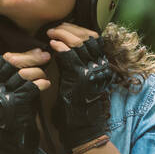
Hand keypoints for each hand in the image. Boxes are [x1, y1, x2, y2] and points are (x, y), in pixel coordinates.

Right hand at [0, 48, 51, 153]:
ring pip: (22, 73)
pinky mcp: (12, 107)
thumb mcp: (15, 94)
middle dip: (31, 57)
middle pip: (12, 61)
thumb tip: (35, 56)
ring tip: (45, 77)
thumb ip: (20, 78)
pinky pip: (29, 88)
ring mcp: (1, 97)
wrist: (12, 148)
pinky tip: (46, 85)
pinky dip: (40, 83)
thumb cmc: (17, 120)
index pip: (4, 60)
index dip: (22, 53)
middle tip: (45, 55)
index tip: (37, 50)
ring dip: (38, 72)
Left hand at [48, 24, 110, 153]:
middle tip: (55, 27)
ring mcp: (92, 71)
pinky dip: (61, 47)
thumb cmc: (80, 106)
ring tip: (51, 33)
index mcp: (103, 65)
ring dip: (63, 35)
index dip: (79, 29)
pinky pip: (70, 56)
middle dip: (70, 28)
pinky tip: (52, 44)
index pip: (94, 38)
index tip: (65, 26)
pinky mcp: (80, 78)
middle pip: (88, 36)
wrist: (83, 127)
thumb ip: (79, 64)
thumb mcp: (83, 81)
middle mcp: (100, 66)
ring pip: (79, 43)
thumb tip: (66, 46)